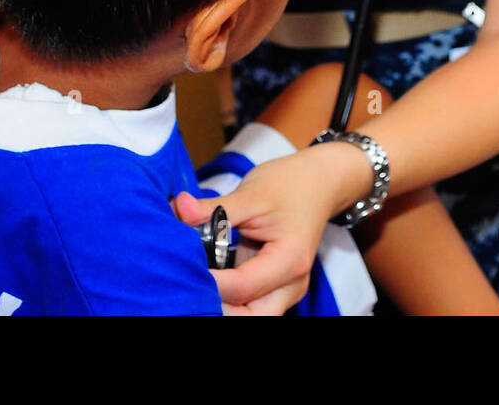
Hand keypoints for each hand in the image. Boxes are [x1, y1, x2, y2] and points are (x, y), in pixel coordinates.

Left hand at [173, 142, 370, 314]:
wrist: (319, 182)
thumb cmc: (291, 185)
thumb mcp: (253, 192)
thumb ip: (216, 208)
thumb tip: (180, 208)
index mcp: (290, 261)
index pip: (242, 287)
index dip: (208, 281)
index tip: (180, 264)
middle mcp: (291, 284)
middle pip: (249, 317)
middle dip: (216, 307)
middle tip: (187, 283)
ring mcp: (283, 289)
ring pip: (247, 315)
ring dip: (220, 303)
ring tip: (194, 279)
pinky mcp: (273, 286)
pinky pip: (247, 303)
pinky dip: (225, 296)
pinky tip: (205, 277)